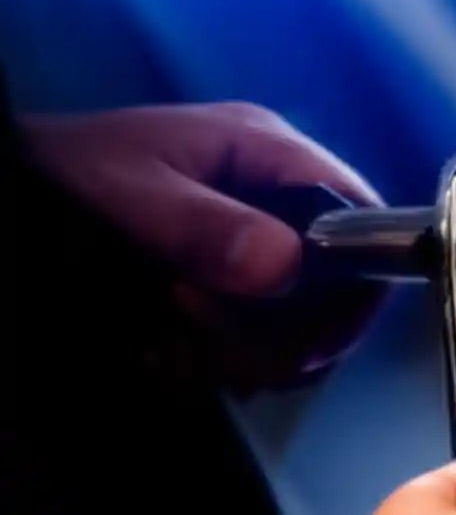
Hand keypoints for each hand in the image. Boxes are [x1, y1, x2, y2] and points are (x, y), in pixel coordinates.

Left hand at [19, 102, 385, 389]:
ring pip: (305, 321)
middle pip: (340, 284)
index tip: (310, 344)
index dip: (355, 286)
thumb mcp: (126, 195)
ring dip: (254, 355)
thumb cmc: (61, 179)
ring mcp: (255, 238)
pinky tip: (183, 360)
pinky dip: (230, 363)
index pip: (362, 216)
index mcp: (266, 151)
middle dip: (291, 334)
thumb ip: (203, 227)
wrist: (16, 189)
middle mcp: (274, 194)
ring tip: (188, 354)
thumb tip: (284, 268)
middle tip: (222, 352)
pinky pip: (265, 336)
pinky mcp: (231, 279)